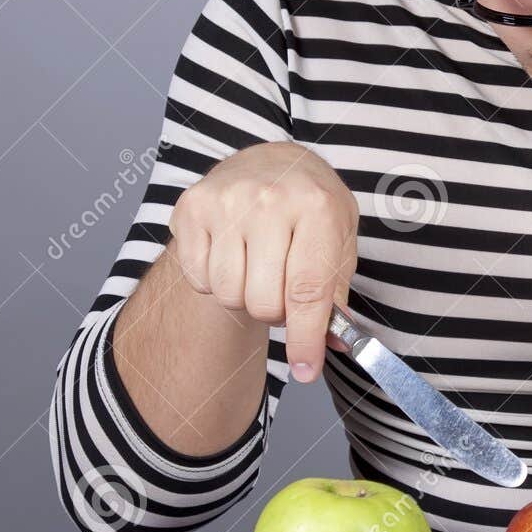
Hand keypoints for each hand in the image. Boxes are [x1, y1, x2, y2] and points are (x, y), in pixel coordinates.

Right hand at [171, 142, 356, 381]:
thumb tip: (331, 344)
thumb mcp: (340, 238)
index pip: (308, 290)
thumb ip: (335, 293)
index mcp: (317, 206)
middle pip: (264, 302)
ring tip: (259, 266)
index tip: (305, 370)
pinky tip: (234, 253)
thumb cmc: (311, 207)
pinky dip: (216, 281)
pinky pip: (200, 280)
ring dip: (245, 295)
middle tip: (283, 288)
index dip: (306, 339)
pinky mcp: (192, 208)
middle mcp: (270, 200)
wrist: (270, 160)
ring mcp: (226, 201)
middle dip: (276, 312)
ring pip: (229, 295)